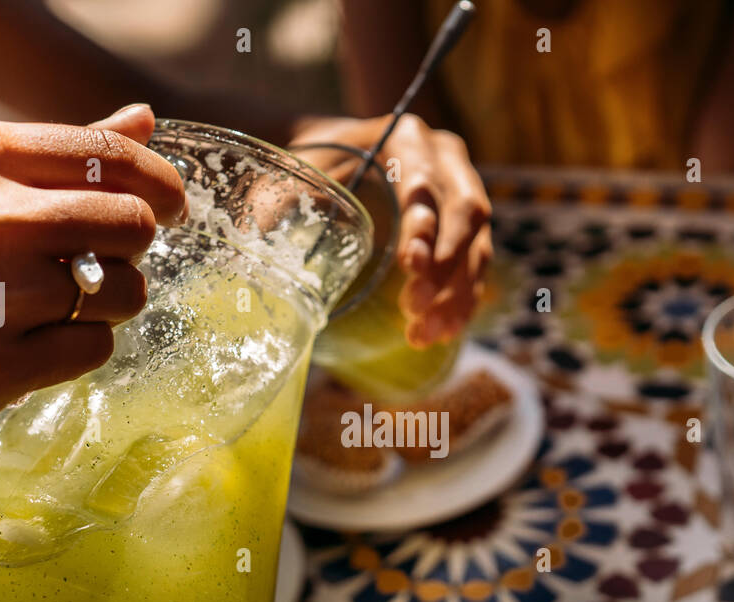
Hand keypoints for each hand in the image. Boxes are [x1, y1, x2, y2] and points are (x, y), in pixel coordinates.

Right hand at [0, 103, 185, 437]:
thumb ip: (59, 152)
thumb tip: (144, 121)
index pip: (114, 155)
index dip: (161, 185)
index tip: (169, 207)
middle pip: (133, 224)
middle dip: (130, 247)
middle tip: (96, 260)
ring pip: (124, 291)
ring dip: (105, 303)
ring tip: (50, 304)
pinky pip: (95, 347)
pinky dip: (78, 347)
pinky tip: (31, 340)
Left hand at [291, 113, 491, 346]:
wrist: (332, 157)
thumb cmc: (310, 167)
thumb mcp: (295, 176)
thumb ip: (284, 203)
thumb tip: (257, 252)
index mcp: (406, 137)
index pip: (426, 180)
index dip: (424, 225)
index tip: (409, 266)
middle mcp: (445, 159)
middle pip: (464, 214)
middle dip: (443, 267)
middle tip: (414, 308)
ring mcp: (461, 193)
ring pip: (476, 245)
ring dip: (455, 294)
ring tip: (425, 333)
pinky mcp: (465, 228)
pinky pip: (476, 266)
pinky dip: (462, 301)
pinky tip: (442, 332)